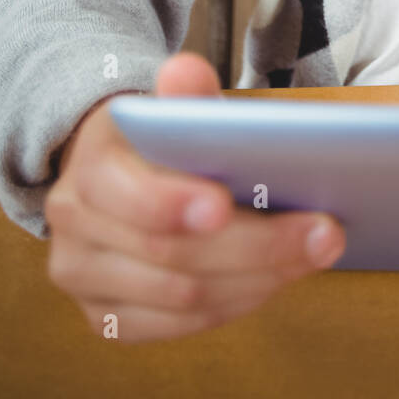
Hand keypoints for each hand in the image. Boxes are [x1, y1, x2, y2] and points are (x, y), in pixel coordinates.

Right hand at [44, 51, 345, 343]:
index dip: (173, 204)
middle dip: (255, 246)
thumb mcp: (170, 109)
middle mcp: (74, 229)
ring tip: (316, 252)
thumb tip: (186, 71)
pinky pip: (178, 326)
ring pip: (181, 297)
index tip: (224, 205)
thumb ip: (185, 93)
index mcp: (89, 169)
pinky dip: (236, 304)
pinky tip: (278, 279)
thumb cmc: (157, 142)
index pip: (126, 195)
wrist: (117, 178)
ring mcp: (84, 279)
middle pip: (169, 254)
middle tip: (325, 233)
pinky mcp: (108, 318)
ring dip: (259, 279)